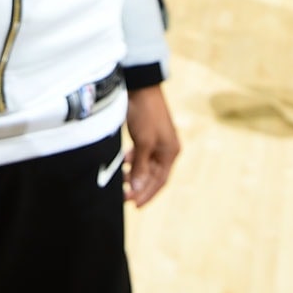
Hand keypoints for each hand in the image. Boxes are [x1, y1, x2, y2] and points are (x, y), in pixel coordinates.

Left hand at [123, 85, 179, 207]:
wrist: (140, 87)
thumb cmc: (146, 113)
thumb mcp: (143, 143)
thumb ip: (141, 167)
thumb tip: (138, 189)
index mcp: (170, 152)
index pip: (160, 181)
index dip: (147, 194)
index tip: (134, 205)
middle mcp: (166, 149)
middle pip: (153, 175)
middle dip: (139, 187)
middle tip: (124, 198)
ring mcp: (157, 142)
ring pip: (146, 166)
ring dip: (135, 175)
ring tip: (121, 183)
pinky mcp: (146, 135)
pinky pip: (141, 155)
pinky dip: (133, 162)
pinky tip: (124, 164)